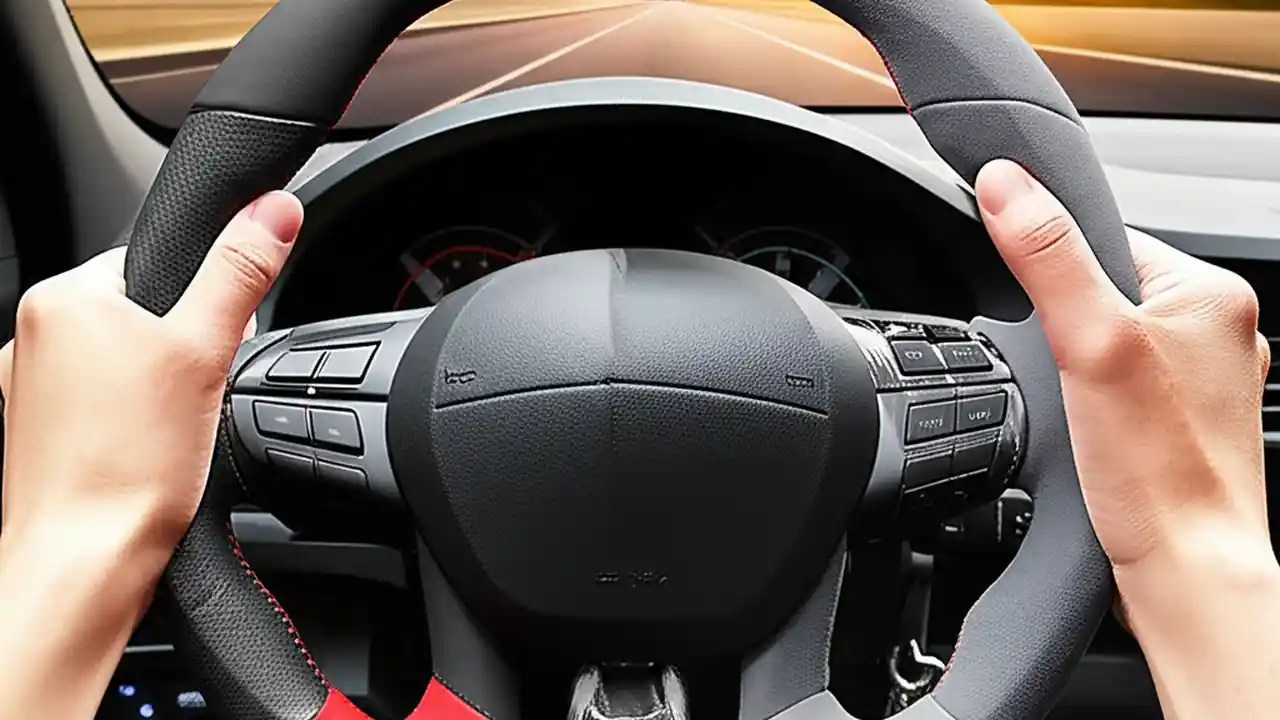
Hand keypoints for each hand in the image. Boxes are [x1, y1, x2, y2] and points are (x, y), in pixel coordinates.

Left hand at [0, 191, 301, 563]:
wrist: (82, 565)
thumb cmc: (128, 467)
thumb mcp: (204, 352)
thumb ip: (240, 272)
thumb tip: (274, 209)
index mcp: (65, 298)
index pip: (157, 262)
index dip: (206, 300)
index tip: (216, 343)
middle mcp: (34, 335)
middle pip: (144, 313)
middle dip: (184, 348)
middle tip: (196, 395)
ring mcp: (29, 387)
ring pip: (126, 361)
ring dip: (161, 385)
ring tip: (170, 430)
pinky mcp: (38, 433)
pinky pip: (104, 403)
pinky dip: (133, 420)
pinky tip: (147, 452)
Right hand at [975, 159, 1272, 583]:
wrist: (1188, 571)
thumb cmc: (1158, 471)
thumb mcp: (1089, 343)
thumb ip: (1046, 256)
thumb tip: (1005, 182)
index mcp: (1210, 293)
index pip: (1106, 239)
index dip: (1055, 271)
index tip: (1041, 314)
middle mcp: (1221, 332)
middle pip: (1106, 292)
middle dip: (1069, 328)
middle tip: (1066, 375)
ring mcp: (1209, 382)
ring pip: (1114, 344)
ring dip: (1083, 368)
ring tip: (1085, 412)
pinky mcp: (1189, 424)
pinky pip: (1128, 386)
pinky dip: (1101, 403)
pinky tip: (1098, 434)